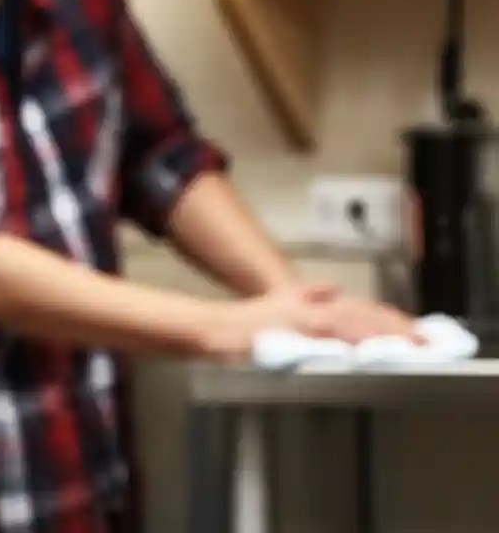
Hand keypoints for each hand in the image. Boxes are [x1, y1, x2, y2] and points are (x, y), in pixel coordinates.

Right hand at [200, 283, 421, 361]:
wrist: (214, 328)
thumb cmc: (244, 324)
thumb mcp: (278, 302)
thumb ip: (306, 294)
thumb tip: (332, 288)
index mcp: (312, 302)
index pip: (360, 307)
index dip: (388, 317)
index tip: (413, 330)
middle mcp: (311, 306)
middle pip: (362, 312)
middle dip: (394, 325)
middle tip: (421, 339)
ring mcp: (303, 319)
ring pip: (351, 321)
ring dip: (379, 332)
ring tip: (404, 343)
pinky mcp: (293, 332)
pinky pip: (328, 335)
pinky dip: (350, 339)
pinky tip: (367, 347)